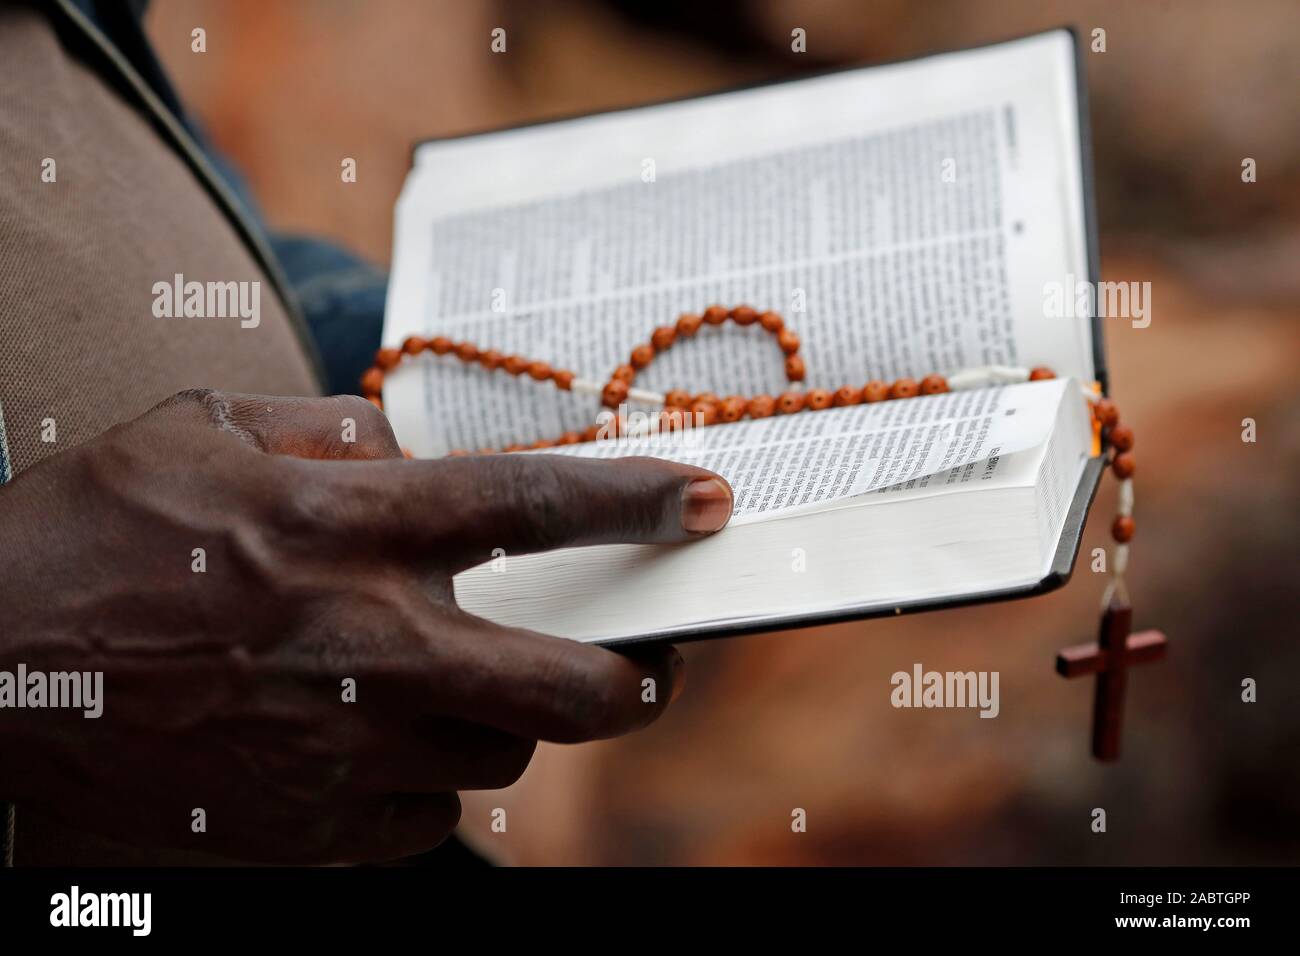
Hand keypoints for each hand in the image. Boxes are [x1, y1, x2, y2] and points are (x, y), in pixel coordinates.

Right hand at [0, 388, 731, 862]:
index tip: (707, 502)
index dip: (637, 500)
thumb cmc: (82, 542)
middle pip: (577, 690)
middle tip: (644, 659)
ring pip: (504, 756)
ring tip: (464, 682)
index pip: (534, 506)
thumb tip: (403, 443)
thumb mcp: (195, 434)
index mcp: (345, 530)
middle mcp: (369, 648)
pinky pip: (428, 815)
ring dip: (509, 718)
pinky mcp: (317, 832)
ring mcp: (348, 755)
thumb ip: (323, 434)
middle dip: (637, 676)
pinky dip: (430, 774)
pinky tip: (381, 739)